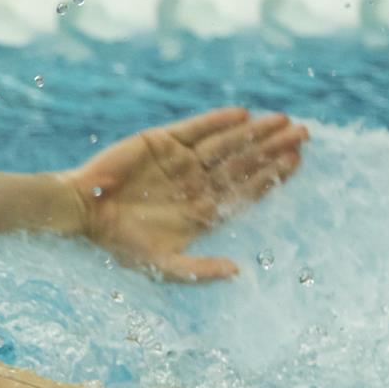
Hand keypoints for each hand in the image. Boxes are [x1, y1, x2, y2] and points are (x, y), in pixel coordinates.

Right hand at [63, 107, 308, 281]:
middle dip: (273, 148)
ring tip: (283, 121)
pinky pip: (196, 128)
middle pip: (244, 163)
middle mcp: (197, 183)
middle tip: (304, 134)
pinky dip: (218, 121)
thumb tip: (238, 272)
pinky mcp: (163, 141)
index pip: (246, 190)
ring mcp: (182, 161)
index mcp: (202, 211)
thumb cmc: (121, 242)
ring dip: (254, 132)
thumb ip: (199, 271)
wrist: (84, 212)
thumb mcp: (162, 264)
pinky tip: (243, 115)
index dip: (272, 177)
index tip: (297, 162)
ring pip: (227, 143)